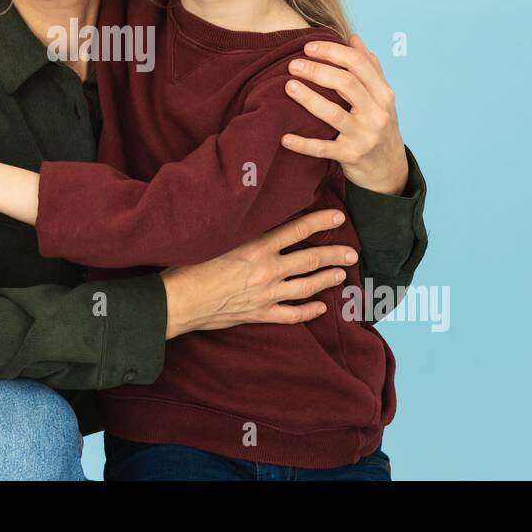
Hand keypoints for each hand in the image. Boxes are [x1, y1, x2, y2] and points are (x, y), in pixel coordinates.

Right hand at [160, 209, 357, 337]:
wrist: (179, 300)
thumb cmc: (190, 265)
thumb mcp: (217, 238)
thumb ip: (241, 231)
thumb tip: (256, 217)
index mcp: (257, 247)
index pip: (297, 230)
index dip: (320, 223)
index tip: (337, 218)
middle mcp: (267, 270)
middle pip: (309, 259)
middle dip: (334, 254)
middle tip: (352, 252)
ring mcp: (266, 294)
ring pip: (306, 286)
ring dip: (326, 280)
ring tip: (341, 274)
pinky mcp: (259, 314)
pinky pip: (291, 314)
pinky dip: (308, 311)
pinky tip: (320, 308)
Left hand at [280, 34, 408, 195]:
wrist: (389, 169)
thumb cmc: (380, 125)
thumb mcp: (382, 98)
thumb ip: (369, 68)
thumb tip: (353, 38)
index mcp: (383, 94)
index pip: (358, 63)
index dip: (332, 51)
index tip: (308, 47)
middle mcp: (376, 114)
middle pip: (345, 84)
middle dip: (317, 70)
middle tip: (292, 65)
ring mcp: (364, 136)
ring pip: (333, 114)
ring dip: (308, 98)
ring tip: (288, 86)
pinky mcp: (350, 156)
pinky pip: (323, 149)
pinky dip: (303, 144)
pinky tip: (285, 137)